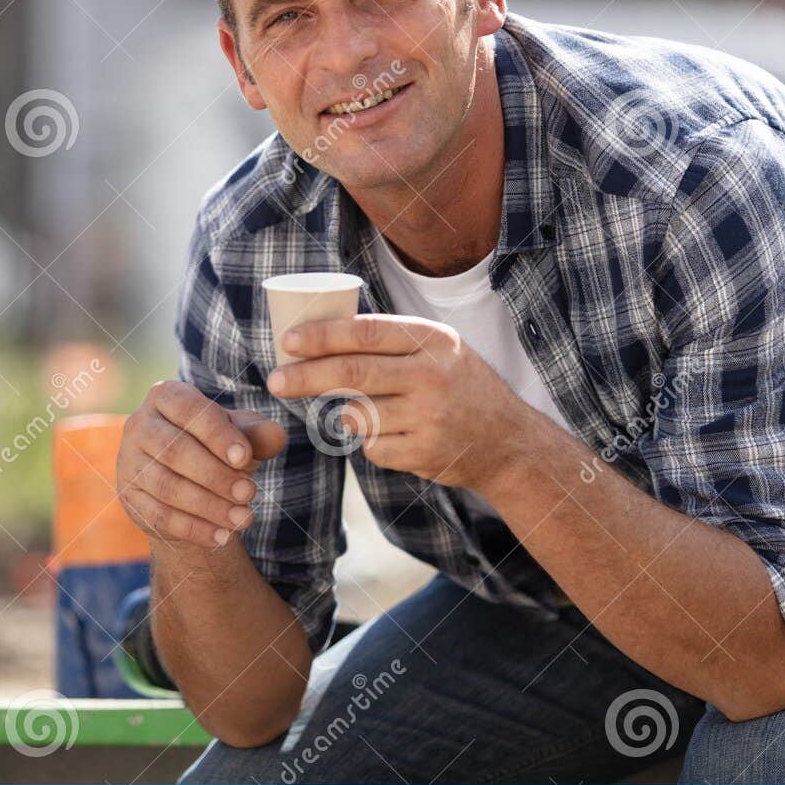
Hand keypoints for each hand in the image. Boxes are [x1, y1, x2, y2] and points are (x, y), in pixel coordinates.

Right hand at [116, 380, 287, 548]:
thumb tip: (276, 436)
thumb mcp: (239, 434)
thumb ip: (257, 433)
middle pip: (174, 451)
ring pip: (167, 487)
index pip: (188, 409)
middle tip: (249, 492)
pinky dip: (194, 529)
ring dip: (209, 506)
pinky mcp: (129, 497)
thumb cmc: (217, 445)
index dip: (217, 434)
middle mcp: (139, 425)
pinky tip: (222, 536)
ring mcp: (128, 462)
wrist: (190, 480)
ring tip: (243, 517)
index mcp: (165, 396)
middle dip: (216, 476)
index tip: (245, 458)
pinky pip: (160, 516)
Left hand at [267, 314, 530, 490]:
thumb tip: (319, 335)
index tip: (289, 341)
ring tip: (379, 413)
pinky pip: (372, 448)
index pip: (365, 332)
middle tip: (275, 381)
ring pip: (358, 415)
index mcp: (433, 339)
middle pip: (352, 372)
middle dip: (305, 377)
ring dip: (352, 416)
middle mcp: (433, 374)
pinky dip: (374, 444)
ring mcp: (430, 416)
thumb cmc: (461, 386)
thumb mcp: (440, 349)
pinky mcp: (424, 452)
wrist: (510, 441)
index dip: (322, 336)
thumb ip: (392, 341)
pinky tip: (402, 437)